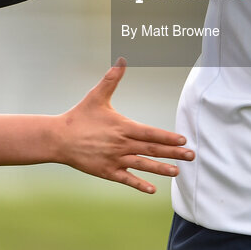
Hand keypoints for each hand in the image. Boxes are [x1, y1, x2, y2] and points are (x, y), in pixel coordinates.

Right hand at [55, 58, 193, 193]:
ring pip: (143, 165)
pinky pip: (126, 179)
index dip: (168, 137)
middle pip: (152, 149)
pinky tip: (152, 190)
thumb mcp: (97, 96)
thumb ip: (112, 78)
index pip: (150, 133)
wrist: (59, 138)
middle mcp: (122, 144)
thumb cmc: (79, 116)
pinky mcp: (107, 172)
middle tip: (192, 155)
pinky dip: (139, 185)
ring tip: (177, 172)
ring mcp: (115, 160)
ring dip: (161, 169)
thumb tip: (122, 59)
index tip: (183, 140)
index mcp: (123, 127)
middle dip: (173, 153)